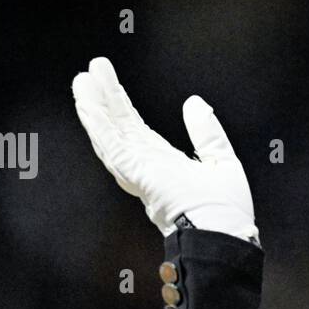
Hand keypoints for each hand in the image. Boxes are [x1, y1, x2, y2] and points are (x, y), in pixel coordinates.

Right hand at [71, 57, 258, 241]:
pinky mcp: (140, 179)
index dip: (122, 107)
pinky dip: (100, 128)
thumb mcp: (222, 160)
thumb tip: (194, 101)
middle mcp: (148, 170)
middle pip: (121, 130)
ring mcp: (142, 175)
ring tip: (81, 80)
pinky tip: (87, 106)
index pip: (137, 131)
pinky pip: (115, 150)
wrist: (227, 238)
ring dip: (94, 109)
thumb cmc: (226, 212)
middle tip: (91, 69)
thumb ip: (206, 132)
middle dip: (105, 101)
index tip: (108, 82)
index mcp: (165, 166)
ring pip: (111, 137)